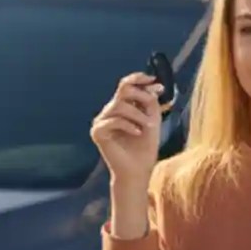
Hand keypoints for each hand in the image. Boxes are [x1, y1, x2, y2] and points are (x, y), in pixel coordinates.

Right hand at [90, 71, 163, 187]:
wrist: (138, 171)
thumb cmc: (144, 147)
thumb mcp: (152, 120)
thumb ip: (151, 102)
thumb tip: (152, 86)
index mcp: (122, 106)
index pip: (125, 85)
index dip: (138, 78)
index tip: (152, 80)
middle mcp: (110, 111)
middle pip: (123, 90)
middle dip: (140, 95)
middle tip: (152, 106)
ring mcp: (102, 121)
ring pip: (120, 105)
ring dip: (138, 114)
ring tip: (149, 125)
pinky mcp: (97, 132)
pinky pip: (114, 120)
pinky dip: (128, 125)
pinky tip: (138, 132)